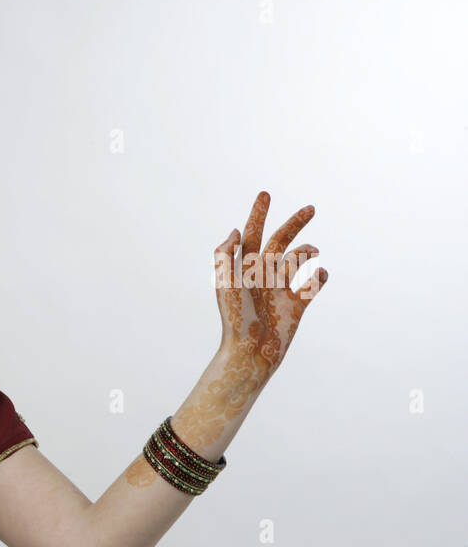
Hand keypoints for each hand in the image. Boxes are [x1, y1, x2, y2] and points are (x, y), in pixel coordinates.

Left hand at [213, 191, 329, 385]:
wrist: (251, 352)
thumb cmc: (234, 319)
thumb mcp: (225, 283)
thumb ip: (226, 255)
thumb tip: (235, 231)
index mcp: (244, 269)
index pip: (251, 235)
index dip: (257, 215)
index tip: (265, 194)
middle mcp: (262, 277)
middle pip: (281, 242)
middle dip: (294, 224)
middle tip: (311, 208)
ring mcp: (280, 290)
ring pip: (298, 260)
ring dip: (306, 251)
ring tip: (311, 251)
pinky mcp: (297, 306)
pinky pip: (313, 285)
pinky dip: (321, 276)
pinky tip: (322, 274)